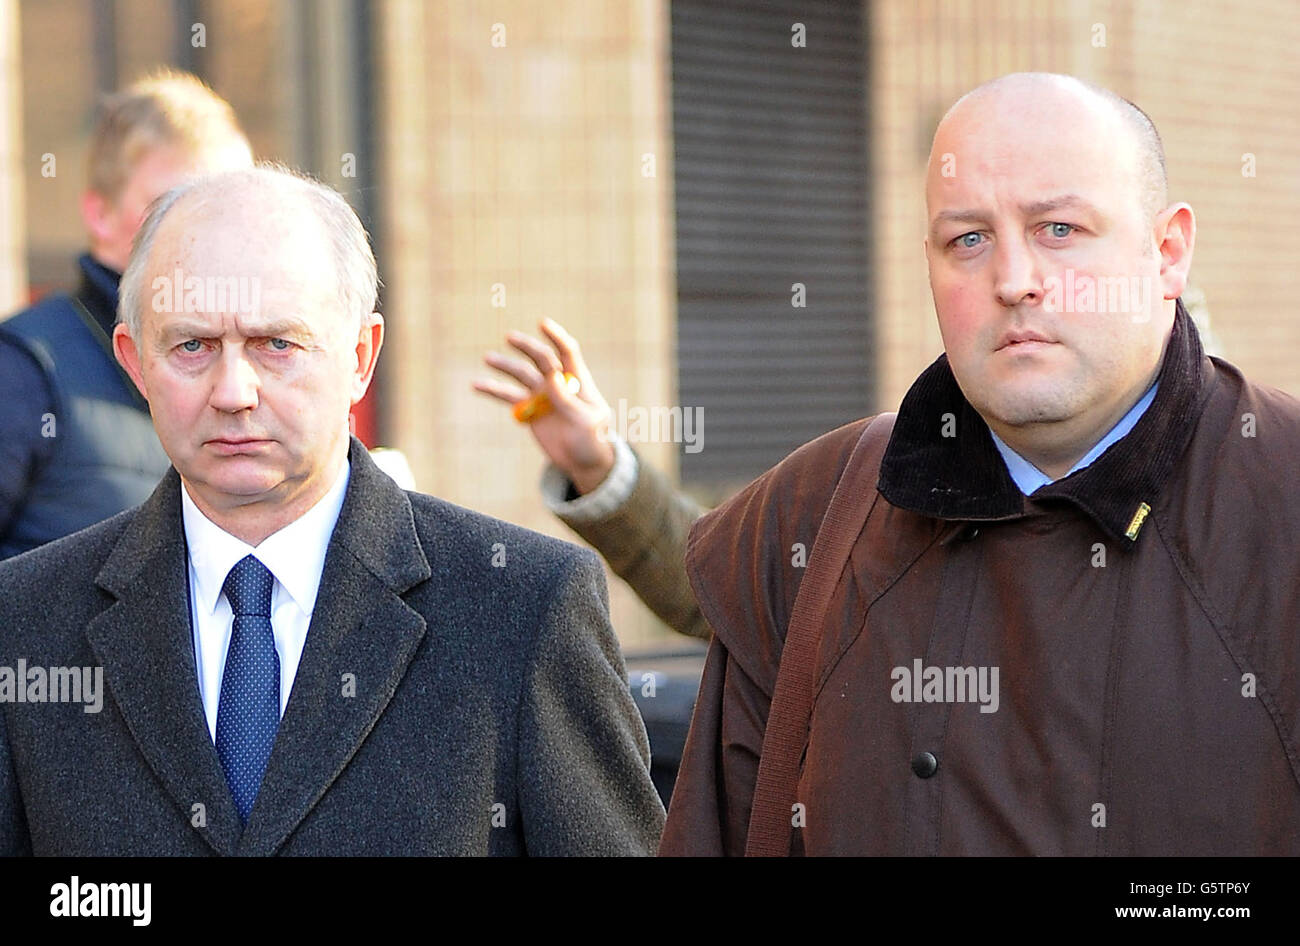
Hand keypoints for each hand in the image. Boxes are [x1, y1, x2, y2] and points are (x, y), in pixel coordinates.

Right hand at [473, 318, 616, 494]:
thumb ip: (569, 401)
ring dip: (506, 366)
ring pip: (522, 375)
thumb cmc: (593, 441)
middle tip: (510, 338)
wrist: (581, 461)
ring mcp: (542, 395)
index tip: (542, 323)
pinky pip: (509, 396)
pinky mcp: (530, 409)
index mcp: (579, 381)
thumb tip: (551, 376)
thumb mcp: (587, 422)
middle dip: (526, 347)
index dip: (556, 337)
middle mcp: (558, 383)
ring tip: (488, 358)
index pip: (567, 352)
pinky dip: (494, 390)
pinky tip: (476, 385)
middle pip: (541, 359)